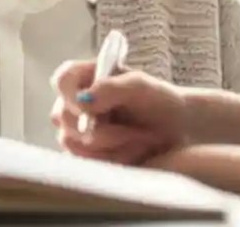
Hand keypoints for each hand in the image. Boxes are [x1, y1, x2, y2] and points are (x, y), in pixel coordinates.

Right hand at [50, 60, 189, 164]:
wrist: (178, 130)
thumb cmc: (159, 100)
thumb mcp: (140, 86)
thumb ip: (111, 88)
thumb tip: (82, 101)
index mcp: (88, 78)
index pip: (63, 80)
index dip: (68, 94)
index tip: (86, 108)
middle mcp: (78, 103)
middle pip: (62, 116)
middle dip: (98, 127)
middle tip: (130, 130)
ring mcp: (79, 131)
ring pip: (71, 142)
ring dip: (110, 143)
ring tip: (137, 138)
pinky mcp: (87, 155)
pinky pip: (84, 161)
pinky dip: (112, 157)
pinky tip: (133, 151)